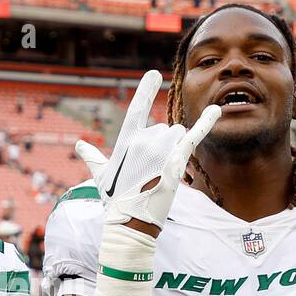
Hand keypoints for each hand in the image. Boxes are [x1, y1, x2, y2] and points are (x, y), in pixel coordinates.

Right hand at [76, 70, 219, 230]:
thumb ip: (92, 156)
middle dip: (162, 146)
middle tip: (151, 171)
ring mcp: (161, 150)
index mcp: (126, 140)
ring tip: (162, 172)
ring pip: (177, 135)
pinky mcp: (177, 160)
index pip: (136, 108)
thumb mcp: (100, 176)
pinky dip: (206, 122)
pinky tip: (216, 110)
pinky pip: (194, 136)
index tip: (154, 74)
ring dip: (174, 149)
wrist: (130, 222)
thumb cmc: (114, 200)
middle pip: (163, 129)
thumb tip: (79, 145)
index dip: (145, 90)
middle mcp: (144, 140)